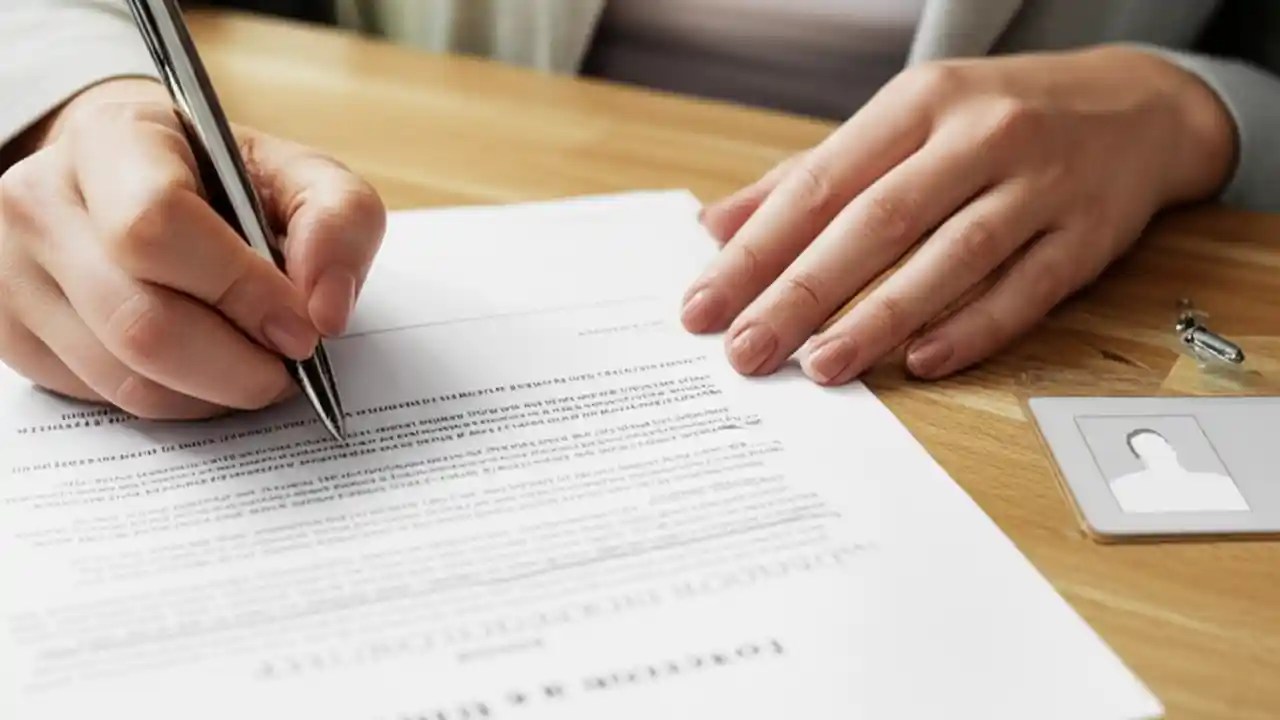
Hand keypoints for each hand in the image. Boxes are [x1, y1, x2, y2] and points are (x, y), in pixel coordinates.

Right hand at [0, 79, 385, 417]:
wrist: (134, 182)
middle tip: (288, 366)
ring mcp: (13, 273)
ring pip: (125, 377)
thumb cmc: (222, 180)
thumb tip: (325, 310)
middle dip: (237, 365)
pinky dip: (176, 400)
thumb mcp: (299, 175)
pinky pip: (106, 399)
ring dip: (213, 393)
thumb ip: (339, 221)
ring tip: (254, 366)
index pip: (157, 228)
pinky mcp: (13, 335)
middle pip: (140, 322)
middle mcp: (39, 202)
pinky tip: (204, 369)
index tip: (301, 326)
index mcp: (112, 140)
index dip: (242, 291)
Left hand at [686, 47, 1234, 383]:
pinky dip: (972, 329)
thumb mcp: (906, 121)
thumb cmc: (998, 116)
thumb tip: (719, 227)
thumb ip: (811, 175)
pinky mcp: (1089, 235)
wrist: (1138, 104)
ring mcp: (1040, 185)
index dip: (756, 251)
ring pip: (950, 258)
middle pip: (876, 223)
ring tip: (820, 366)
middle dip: (802, 293)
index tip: (705, 306)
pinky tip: (920, 362)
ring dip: (878, 318)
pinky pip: (1024, 290)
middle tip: (746, 351)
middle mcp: (979, 136)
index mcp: (919, 102)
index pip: (820, 184)